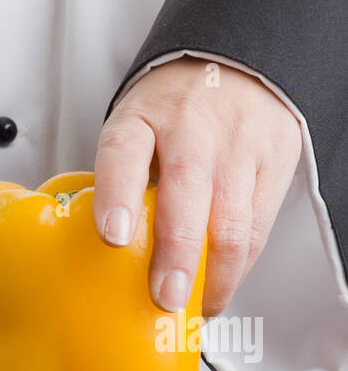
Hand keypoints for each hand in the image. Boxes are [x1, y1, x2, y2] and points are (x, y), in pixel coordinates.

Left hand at [93, 57, 301, 315]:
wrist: (232, 64)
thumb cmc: (172, 108)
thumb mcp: (134, 124)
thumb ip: (120, 176)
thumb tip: (98, 248)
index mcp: (142, 118)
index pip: (123, 152)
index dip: (117, 195)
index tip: (114, 237)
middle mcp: (189, 129)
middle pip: (186, 192)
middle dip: (177, 254)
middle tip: (165, 297)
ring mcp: (236, 146)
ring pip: (230, 219)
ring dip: (215, 274)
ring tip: (198, 305)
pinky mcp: (272, 164)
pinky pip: (258, 226)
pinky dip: (240, 264)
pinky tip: (223, 284)